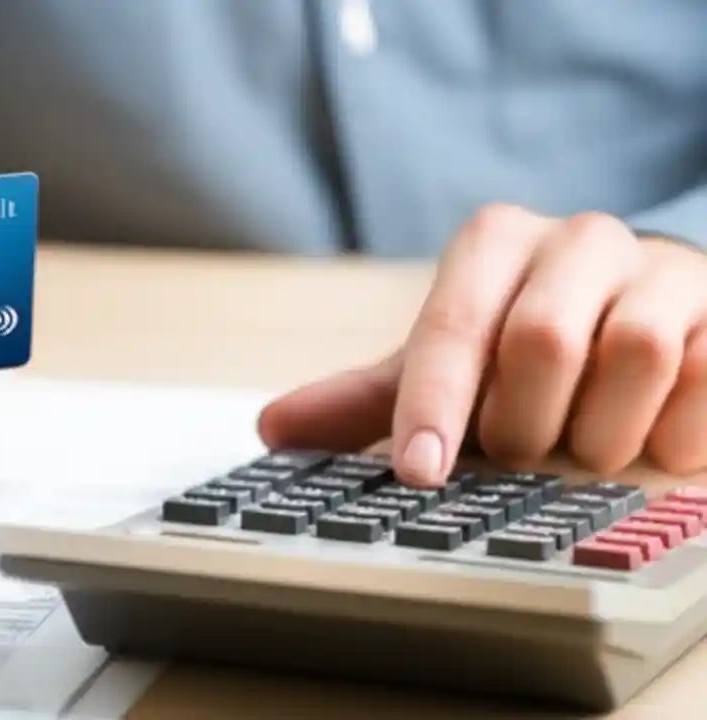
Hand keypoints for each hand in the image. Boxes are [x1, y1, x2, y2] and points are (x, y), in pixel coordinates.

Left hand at [257, 205, 706, 486]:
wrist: (645, 315)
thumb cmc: (528, 349)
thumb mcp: (449, 369)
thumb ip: (370, 398)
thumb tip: (271, 428)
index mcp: (495, 244)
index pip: (453, 324)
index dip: (433, 403)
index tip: (420, 471)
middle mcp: (577, 239)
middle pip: (542, 338)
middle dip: (522, 423)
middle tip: (518, 451)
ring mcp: (659, 268)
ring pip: (632, 352)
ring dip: (597, 432)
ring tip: (583, 446)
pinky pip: (702, 375)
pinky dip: (669, 430)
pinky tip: (650, 441)